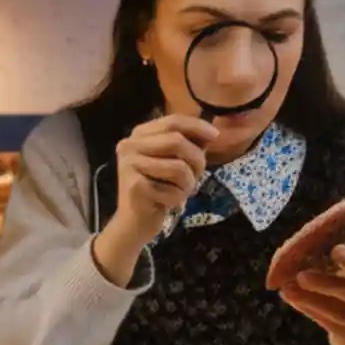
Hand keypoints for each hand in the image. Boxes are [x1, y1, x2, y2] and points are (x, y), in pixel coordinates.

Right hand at [92, 115, 218, 285]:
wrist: (134, 223)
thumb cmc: (157, 190)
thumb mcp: (174, 161)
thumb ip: (188, 144)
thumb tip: (211, 133)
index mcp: (139, 134)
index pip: (173, 121)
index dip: (197, 126)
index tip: (215, 135)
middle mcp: (129, 145)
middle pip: (177, 141)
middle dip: (196, 160)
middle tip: (197, 176)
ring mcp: (129, 165)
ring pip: (178, 167)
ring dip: (188, 184)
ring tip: (179, 191)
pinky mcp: (134, 186)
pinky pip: (173, 190)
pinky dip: (177, 199)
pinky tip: (165, 203)